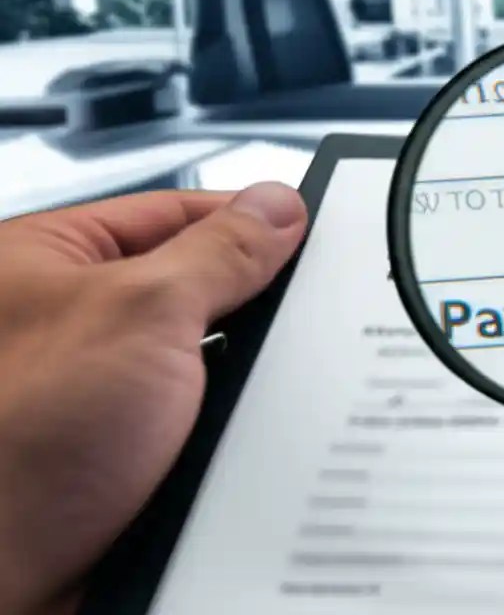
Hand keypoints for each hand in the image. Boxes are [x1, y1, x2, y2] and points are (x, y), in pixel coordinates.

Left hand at [0, 184, 306, 614]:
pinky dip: (229, 430)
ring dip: (240, 380)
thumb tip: (275, 208)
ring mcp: (94, 392)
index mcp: (45, 260)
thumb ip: (219, 253)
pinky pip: (199, 422)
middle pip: (195, 287)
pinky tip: (249, 436)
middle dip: (252, 308)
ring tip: (261, 389)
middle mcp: (66, 322)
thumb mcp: (143, 315)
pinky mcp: (119, 455)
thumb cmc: (11, 445)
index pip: (173, 212)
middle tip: (301, 317)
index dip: (247, 220)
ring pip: (204, 362)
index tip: (314, 232)